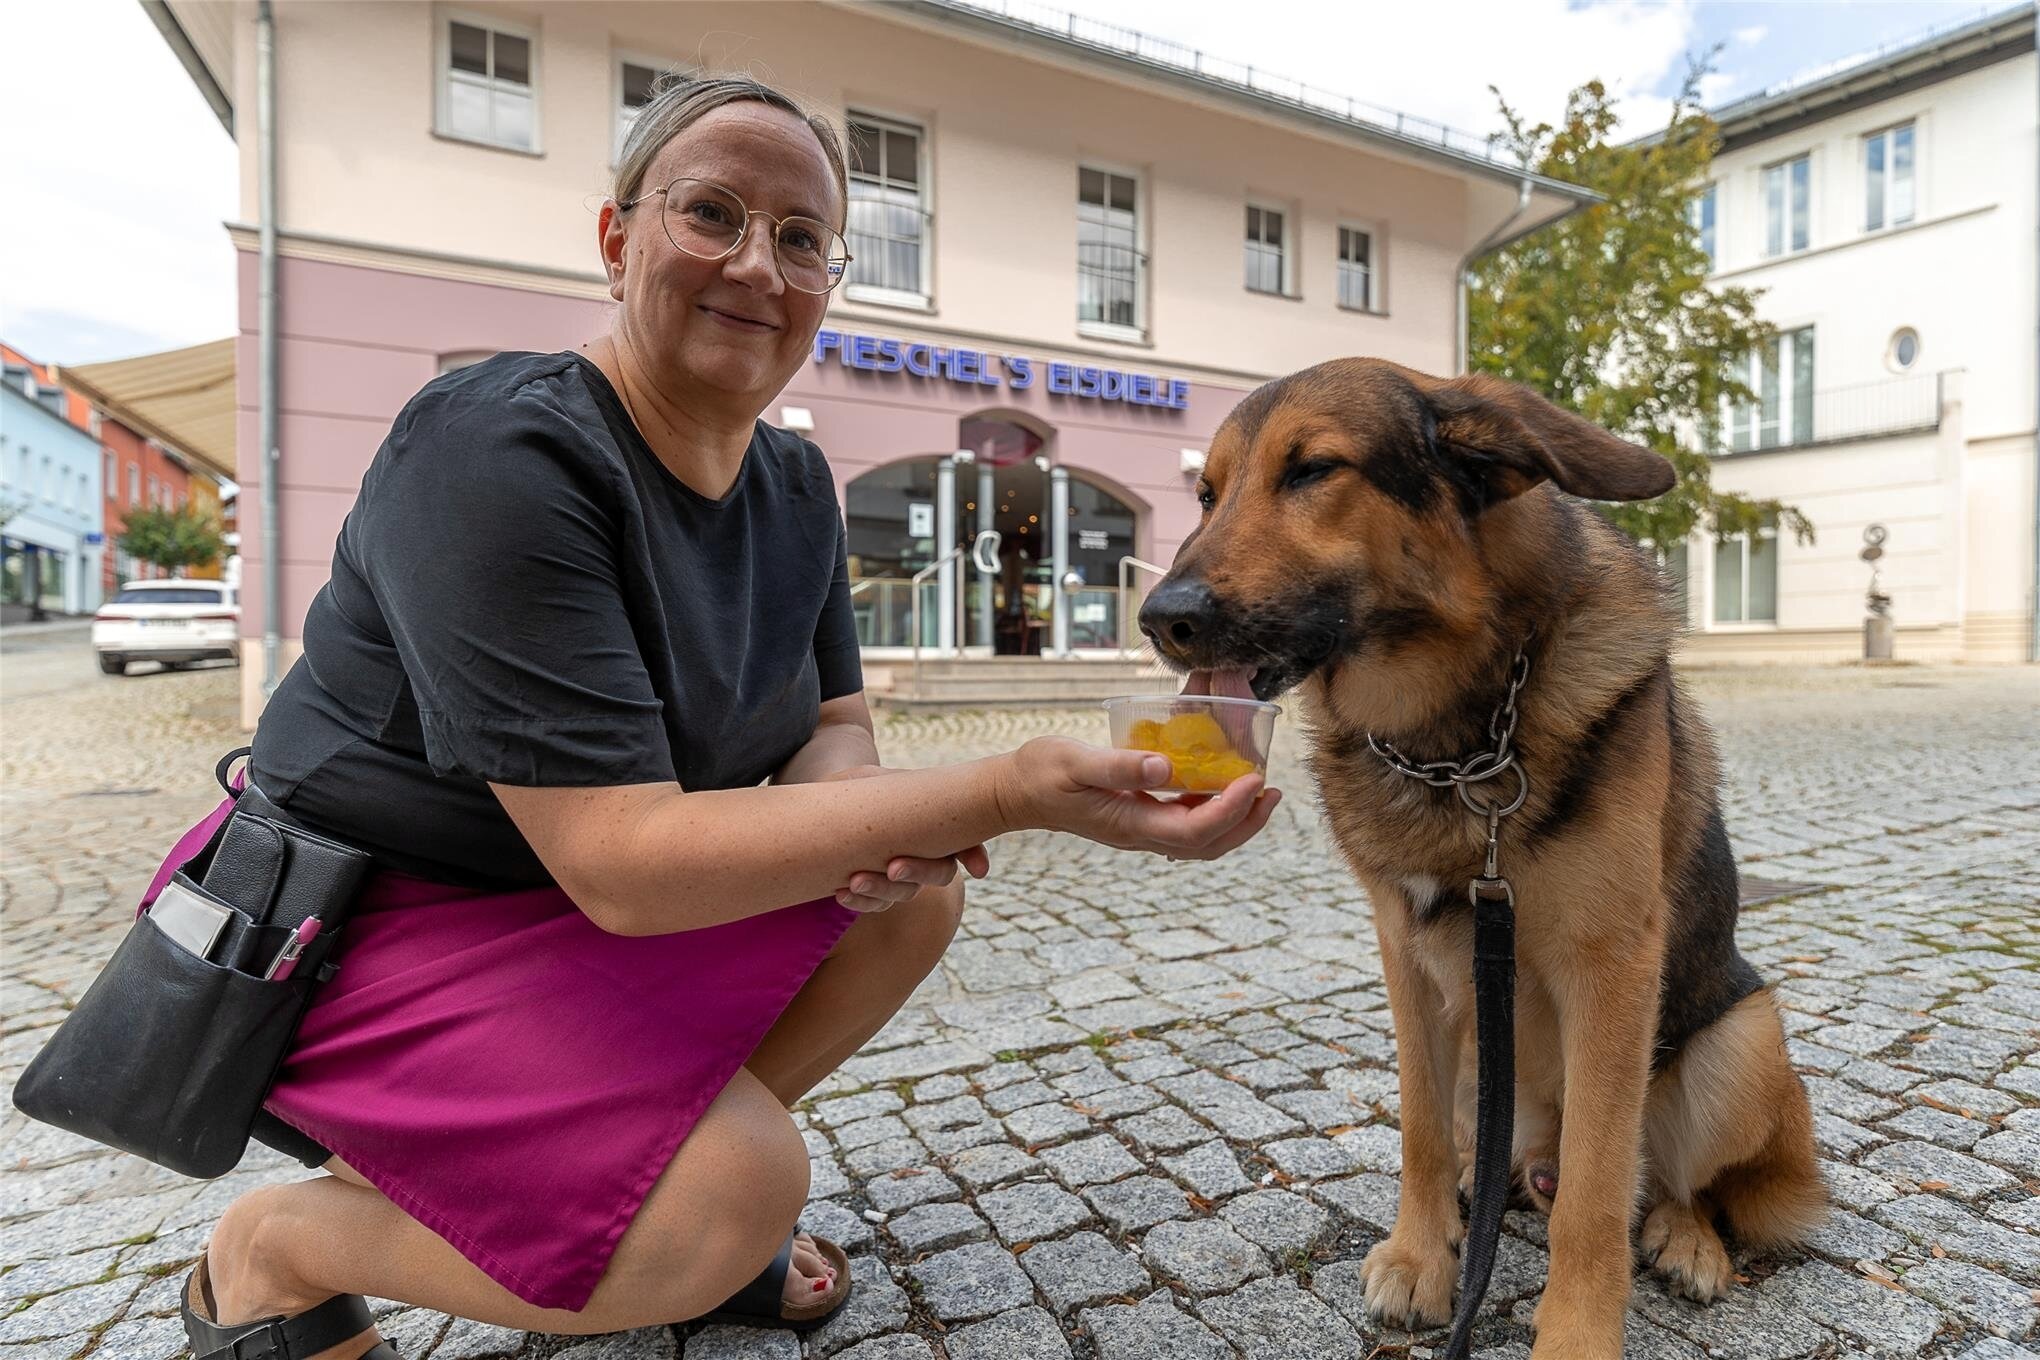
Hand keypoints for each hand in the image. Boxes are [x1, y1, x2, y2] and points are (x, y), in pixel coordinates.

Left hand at [823, 764, 990, 911]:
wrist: (829, 809)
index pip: (965, 840)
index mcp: (934, 822)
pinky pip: (877, 905)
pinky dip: (861, 902)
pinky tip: (841, 893)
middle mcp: (926, 854)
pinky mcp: (878, 892)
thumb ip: (887, 783)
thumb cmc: (859, 787)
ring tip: (855, 881)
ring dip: (882, 889)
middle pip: (940, 873)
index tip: (978, 870)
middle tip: (894, 867)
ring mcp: (903, 876)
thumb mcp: (872, 779)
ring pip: (906, 892)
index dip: (974, 855)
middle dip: (920, 872)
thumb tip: (896, 790)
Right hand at [998, 737, 1278, 860]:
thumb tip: (1165, 766)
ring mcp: (1140, 831)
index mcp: (1129, 824)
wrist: (1015, 792)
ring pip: (1200, 841)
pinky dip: (1213, 810)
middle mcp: (1140, 835)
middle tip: (1273, 791)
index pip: (1193, 830)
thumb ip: (1118, 765)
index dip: (1230, 810)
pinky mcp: (1138, 819)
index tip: (1254, 779)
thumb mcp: (1074, 762)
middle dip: (1246, 822)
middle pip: (1207, 845)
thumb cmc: (1040, 773)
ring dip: (1236, 820)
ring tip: (1260, 791)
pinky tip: (1222, 784)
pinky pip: (1186, 824)